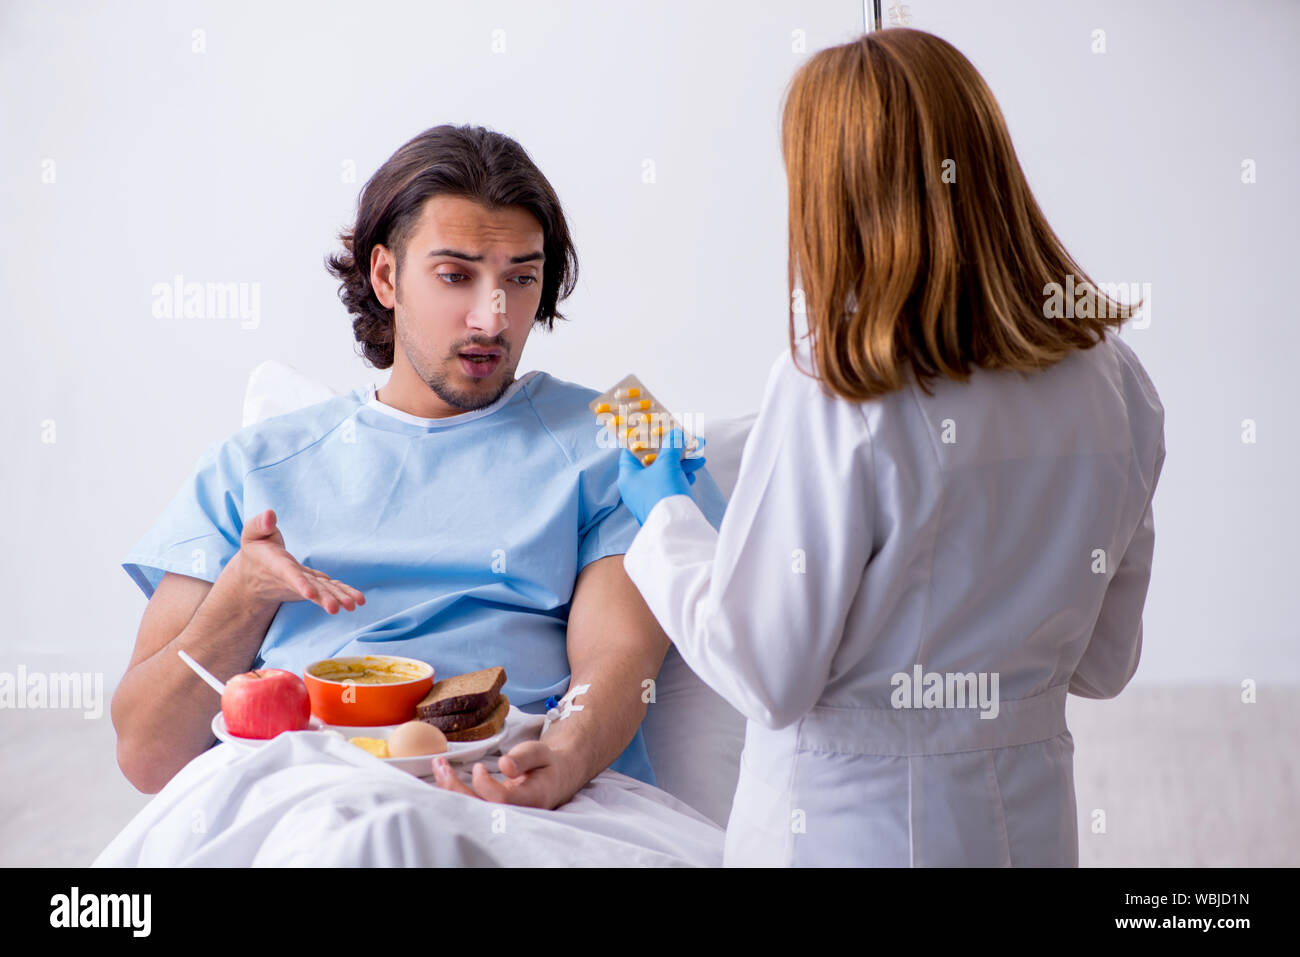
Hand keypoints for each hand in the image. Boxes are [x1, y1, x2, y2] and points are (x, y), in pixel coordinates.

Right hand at [232, 508, 364, 614]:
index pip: (288, 574)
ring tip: (353, 606)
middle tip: (335, 608)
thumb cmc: (256, 552)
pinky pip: (329, 590)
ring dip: (337, 598)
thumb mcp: (252, 535)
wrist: (254, 578)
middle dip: (322, 598)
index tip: (309, 594)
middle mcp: (291, 580)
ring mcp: (304, 585)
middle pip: (309, 589)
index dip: (299, 583)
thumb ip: (260, 524)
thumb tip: (270, 514)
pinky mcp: (313, 585)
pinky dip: (343, 593)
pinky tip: (358, 600)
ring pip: (322, 592)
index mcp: (276, 565)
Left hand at [430, 740, 580, 809]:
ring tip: (439, 766)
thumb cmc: (546, 764)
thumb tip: (505, 766)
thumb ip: (523, 757)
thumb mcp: (540, 752)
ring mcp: (504, 815)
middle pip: (480, 811)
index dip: (485, 785)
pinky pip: (470, 807)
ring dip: (450, 790)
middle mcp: (516, 813)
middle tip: (441, 765)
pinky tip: (444, 775)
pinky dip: (453, 792)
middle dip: (455, 790)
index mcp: (532, 798)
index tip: (479, 767)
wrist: (554, 779)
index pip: (502, 800)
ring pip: (472, 811)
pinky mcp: (492, 812)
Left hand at [617, 429, 706, 524]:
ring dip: (681, 463)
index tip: (655, 430)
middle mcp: (635, 487)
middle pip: (652, 462)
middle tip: (685, 441)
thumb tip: (676, 434)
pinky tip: (694, 473)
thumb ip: (671, 446)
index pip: (630, 452)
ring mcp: (648, 498)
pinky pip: (671, 486)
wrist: (675, 528)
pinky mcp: (661, 506)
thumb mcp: (667, 464)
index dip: (642, 439)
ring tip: (698, 457)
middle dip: (671, 451)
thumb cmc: (664, 493)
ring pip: (665, 474)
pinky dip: (681, 477)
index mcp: (628, 476)